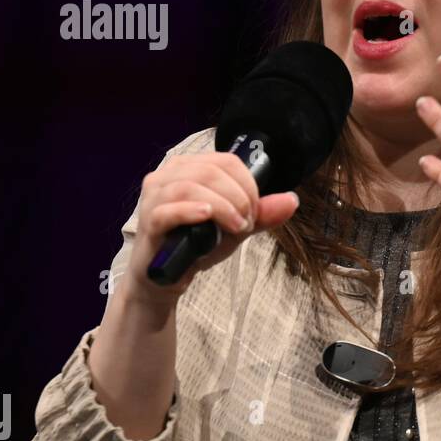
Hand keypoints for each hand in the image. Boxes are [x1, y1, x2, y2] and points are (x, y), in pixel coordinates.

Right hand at [123, 151, 300, 304]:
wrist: (167, 279)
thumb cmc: (197, 245)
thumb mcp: (235, 227)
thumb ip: (262, 214)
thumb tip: (291, 200)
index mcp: (188, 168)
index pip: (227, 161)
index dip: (248, 185)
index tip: (254, 212)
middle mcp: (167, 175)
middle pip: (210, 171)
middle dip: (238, 198)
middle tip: (246, 224)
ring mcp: (153, 197)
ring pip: (190, 187)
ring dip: (222, 207)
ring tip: (235, 228)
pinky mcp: (148, 222)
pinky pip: (167, 210)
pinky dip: (191, 211)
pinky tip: (207, 217)